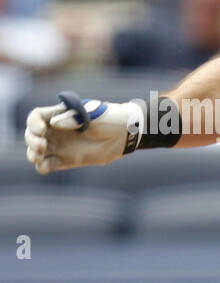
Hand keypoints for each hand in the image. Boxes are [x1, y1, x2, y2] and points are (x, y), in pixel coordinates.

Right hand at [25, 96, 140, 173]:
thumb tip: (54, 124)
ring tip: (39, 155)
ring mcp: (59, 146)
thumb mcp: (94, 116)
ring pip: (35, 150)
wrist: (125, 135)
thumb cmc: (110, 120)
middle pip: (32, 134)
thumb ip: (74, 119)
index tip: (41, 129)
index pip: (36, 117)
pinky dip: (42, 166)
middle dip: (31, 140)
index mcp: (59, 115)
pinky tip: (45, 166)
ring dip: (32, 154)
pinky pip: (47, 165)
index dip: (33, 123)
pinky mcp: (65, 160)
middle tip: (42, 145)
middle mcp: (55, 130)